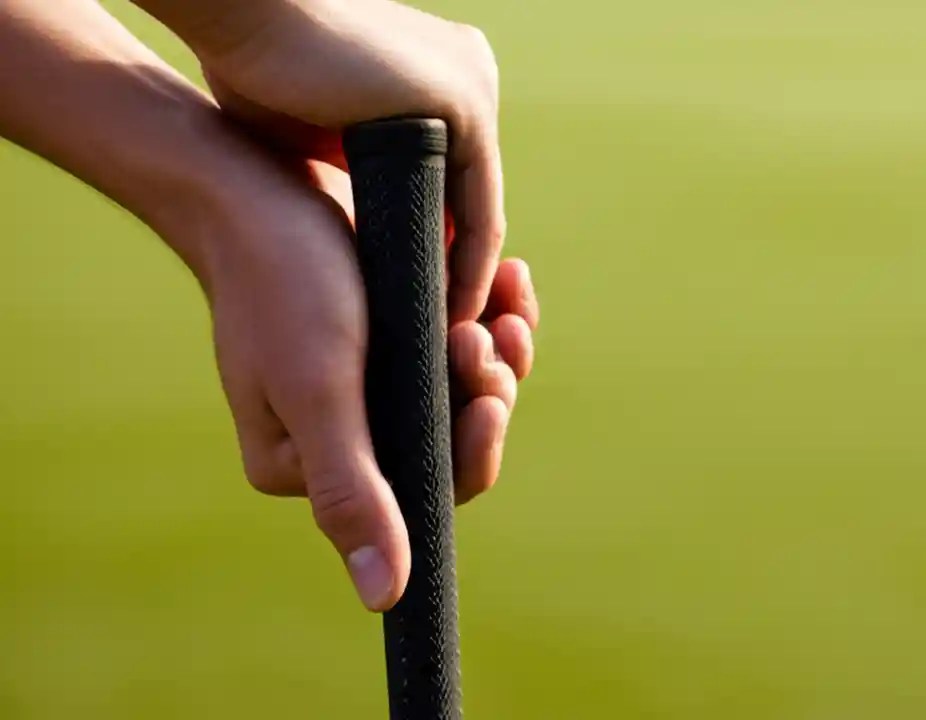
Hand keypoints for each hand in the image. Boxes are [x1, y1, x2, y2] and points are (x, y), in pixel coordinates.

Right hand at [177, 0, 505, 322]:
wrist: (245, 12)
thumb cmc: (258, 67)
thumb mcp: (323, 130)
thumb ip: (354, 163)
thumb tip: (355, 217)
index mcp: (440, 82)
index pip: (455, 183)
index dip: (439, 246)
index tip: (418, 300)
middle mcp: (470, 80)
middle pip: (474, 198)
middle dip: (455, 265)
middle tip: (436, 324)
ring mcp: (476, 90)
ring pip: (482, 210)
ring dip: (466, 276)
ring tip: (443, 330)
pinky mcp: (468, 108)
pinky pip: (479, 211)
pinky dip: (466, 265)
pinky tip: (447, 309)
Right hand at [201, 154, 536, 611]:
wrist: (252, 183)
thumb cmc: (279, 282)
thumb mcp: (320, 389)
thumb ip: (351, 493)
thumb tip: (384, 599)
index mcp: (315, 464)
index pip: (425, 490)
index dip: (473, 449)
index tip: (489, 394)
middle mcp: (345, 432)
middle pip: (452, 438)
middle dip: (487, 388)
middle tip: (486, 335)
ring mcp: (370, 381)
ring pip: (465, 388)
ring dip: (497, 349)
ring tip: (501, 305)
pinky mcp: (391, 333)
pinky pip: (460, 341)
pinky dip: (493, 314)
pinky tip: (510, 283)